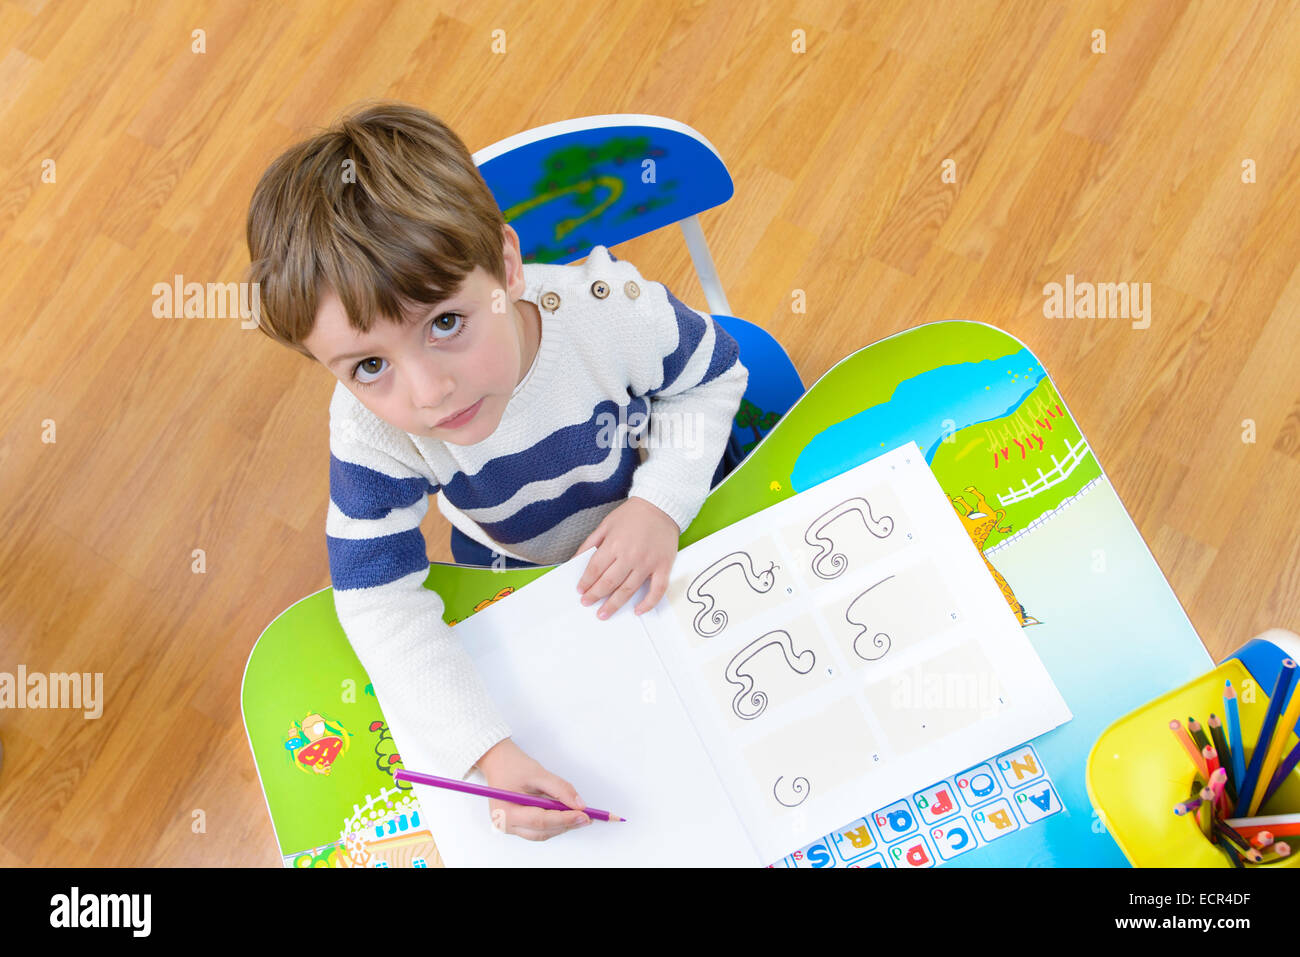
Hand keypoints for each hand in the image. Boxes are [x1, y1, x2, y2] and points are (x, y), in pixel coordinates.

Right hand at [475, 738, 589, 840]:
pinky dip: (553, 824)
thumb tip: (579, 804)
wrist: (498, 762)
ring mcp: (509, 827)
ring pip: (542, 834)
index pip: (540, 820)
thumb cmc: (513, 765)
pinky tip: (566, 815)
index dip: (564, 819)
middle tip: (587, 816)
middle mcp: (505, 823)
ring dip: (561, 826)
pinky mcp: (516, 825)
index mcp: (505, 811)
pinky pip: (538, 830)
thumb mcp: (538, 773)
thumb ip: (560, 788)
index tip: (584, 814)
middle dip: (566, 824)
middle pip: (542, 831)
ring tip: (579, 816)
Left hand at [575, 496, 678, 618]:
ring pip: (628, 589)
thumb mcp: (605, 524)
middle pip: (608, 582)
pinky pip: (657, 590)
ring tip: (603, 614)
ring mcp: (648, 563)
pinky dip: (648, 603)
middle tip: (587, 603)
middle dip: (595, 595)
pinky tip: (638, 610)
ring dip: (614, 604)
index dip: (586, 582)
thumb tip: (575, 560)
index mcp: (614, 544)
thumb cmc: (632, 514)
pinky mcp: (663, 566)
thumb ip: (590, 543)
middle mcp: (630, 556)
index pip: (595, 569)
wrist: (661, 505)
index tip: (580, 590)